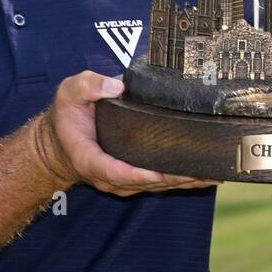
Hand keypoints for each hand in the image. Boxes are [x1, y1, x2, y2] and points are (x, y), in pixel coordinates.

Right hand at [34, 71, 220, 195]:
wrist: (59, 140)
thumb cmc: (67, 115)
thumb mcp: (69, 92)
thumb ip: (88, 86)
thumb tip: (116, 85)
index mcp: (89, 158)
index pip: (114, 171)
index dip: (137, 174)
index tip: (158, 172)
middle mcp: (106, 176)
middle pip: (143, 182)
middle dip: (173, 179)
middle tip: (202, 172)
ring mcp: (120, 181)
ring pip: (155, 186)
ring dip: (183, 183)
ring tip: (212, 175)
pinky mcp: (132, 179)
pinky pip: (158, 183)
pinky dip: (181, 181)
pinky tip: (204, 177)